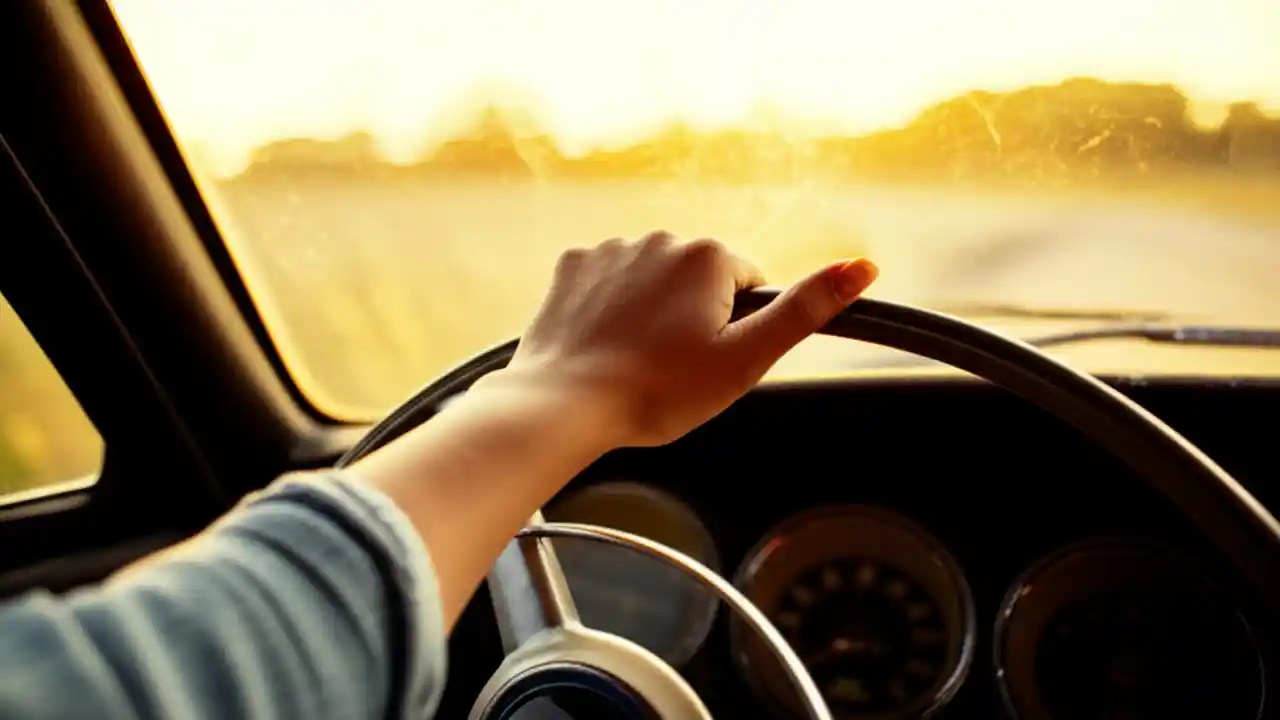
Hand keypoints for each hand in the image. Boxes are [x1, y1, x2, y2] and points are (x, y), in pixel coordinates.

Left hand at [490, 230, 877, 446]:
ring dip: (650, 312)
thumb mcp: (745, 359)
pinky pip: (606, 281)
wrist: (565, 404)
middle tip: (672, 368)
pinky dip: (608, 309)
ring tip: (634, 361)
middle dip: (693, 317)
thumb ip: (805, 310)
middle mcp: (660, 237)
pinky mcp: (572, 266)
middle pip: (698, 280)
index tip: (708, 361)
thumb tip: (863, 266)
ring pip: (651, 281)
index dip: (734, 329)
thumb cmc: (658, 392)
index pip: (747, 286)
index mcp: (708, 256)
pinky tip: (603, 344)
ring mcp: (611, 249)